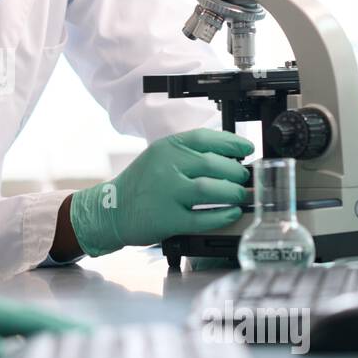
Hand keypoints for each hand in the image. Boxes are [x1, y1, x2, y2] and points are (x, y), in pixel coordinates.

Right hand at [68, 128, 253, 256]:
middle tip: (244, 179)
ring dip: (234, 193)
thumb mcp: (159, 158)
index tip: (247, 150)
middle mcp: (166, 167)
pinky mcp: (168, 219)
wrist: (110, 210)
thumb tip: (230, 158)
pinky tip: (231, 213)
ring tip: (240, 196)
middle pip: (214, 164)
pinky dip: (224, 216)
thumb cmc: (141, 185)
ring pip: (212, 190)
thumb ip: (189, 154)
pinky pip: (204, 218)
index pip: (206, 138)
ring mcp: (166, 194)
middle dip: (237, 173)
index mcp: (166, 148)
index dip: (232, 143)